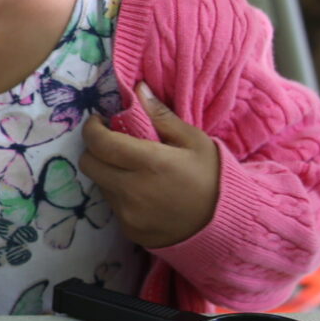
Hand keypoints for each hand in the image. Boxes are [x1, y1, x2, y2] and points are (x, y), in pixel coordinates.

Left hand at [81, 83, 220, 249]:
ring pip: (100, 186)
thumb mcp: (194, 140)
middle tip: (113, 144)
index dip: (92, 129)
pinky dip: (121, 196)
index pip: (99, 143)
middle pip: (89, 165)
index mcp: (150, 163)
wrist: (229, 224)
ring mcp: (129, 215)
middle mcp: (133, 191)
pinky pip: (113, 207)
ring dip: (109, 174)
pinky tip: (144, 194)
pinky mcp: (130, 232)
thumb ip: (161, 116)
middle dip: (96, 150)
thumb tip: (138, 88)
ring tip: (135, 171)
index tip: (100, 122)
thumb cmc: (213, 176)